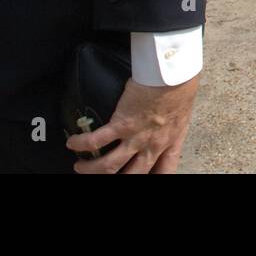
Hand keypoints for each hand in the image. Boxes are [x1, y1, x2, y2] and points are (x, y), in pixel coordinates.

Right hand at [65, 75, 199, 173]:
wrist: (172, 76)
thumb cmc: (180, 87)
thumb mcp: (182, 112)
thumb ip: (172, 125)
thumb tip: (164, 122)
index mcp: (170, 143)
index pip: (165, 170)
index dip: (154, 178)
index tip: (145, 177)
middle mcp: (152, 146)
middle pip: (132, 175)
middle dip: (115, 179)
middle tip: (102, 175)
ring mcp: (135, 138)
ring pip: (109, 166)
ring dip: (92, 169)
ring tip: (81, 167)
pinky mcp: (121, 124)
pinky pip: (96, 141)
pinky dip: (81, 144)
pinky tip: (73, 143)